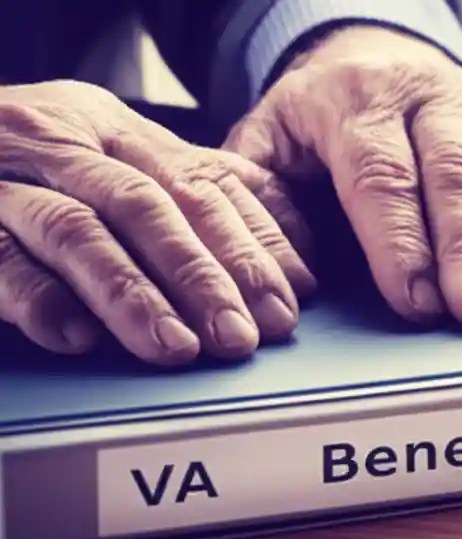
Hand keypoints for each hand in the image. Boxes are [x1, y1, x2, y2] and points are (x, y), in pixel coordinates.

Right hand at [0, 80, 315, 364]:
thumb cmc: (33, 169)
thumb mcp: (118, 164)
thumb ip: (199, 198)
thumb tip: (294, 258)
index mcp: (109, 128)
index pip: (197, 184)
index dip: (249, 246)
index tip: (284, 305)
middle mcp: (57, 142)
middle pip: (144, 205)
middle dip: (201, 275)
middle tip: (239, 337)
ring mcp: (0, 180)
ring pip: (74, 230)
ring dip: (131, 294)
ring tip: (174, 348)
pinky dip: (37, 299)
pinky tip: (74, 337)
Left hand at [223, 25, 461, 327]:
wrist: (379, 61)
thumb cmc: (321, 130)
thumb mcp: (269, 142)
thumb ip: (261, 194)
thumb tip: (287, 263)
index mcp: (357, 103)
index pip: (382, 174)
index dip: (400, 241)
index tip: (417, 304)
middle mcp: (433, 100)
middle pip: (459, 176)